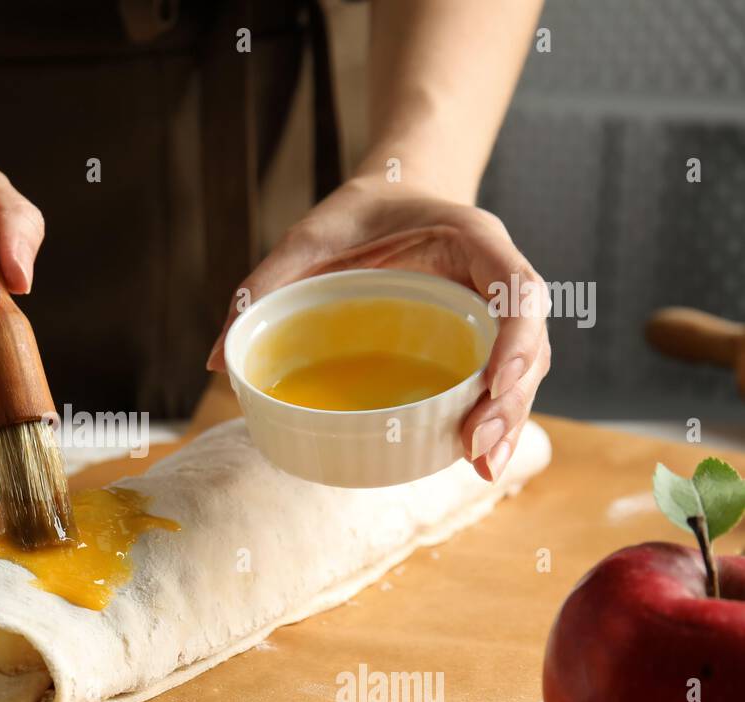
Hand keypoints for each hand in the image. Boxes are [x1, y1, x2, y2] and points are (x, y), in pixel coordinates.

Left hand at [207, 176, 549, 481]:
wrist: (391, 193)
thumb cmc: (356, 215)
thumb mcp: (307, 237)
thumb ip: (266, 283)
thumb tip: (215, 360)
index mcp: (473, 239)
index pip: (517, 288)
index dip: (514, 339)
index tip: (493, 384)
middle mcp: (497, 276)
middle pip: (529, 342)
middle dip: (511, 398)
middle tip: (477, 447)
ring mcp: (494, 311)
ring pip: (523, 369)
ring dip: (508, 419)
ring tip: (479, 465)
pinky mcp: (481, 339)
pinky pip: (499, 379)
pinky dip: (491, 417)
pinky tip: (473, 458)